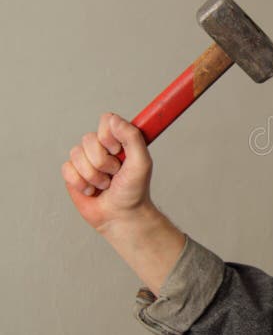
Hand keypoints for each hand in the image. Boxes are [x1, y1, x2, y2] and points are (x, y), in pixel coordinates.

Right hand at [62, 113, 153, 231]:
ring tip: (105, 184)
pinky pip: (67, 168)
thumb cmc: (134, 191)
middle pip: (88, 139)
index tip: (117, 151)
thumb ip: (132, 137)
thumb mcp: (141, 162)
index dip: (108, 136)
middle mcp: (101, 147)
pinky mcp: (73, 173)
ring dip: (93, 175)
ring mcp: (86, 159)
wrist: (121, 215)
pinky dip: (81, 182)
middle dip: (102, 161)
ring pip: (76, 154)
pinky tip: (92, 190)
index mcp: (120, 140)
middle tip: (115, 173)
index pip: (106, 120)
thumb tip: (114, 119)